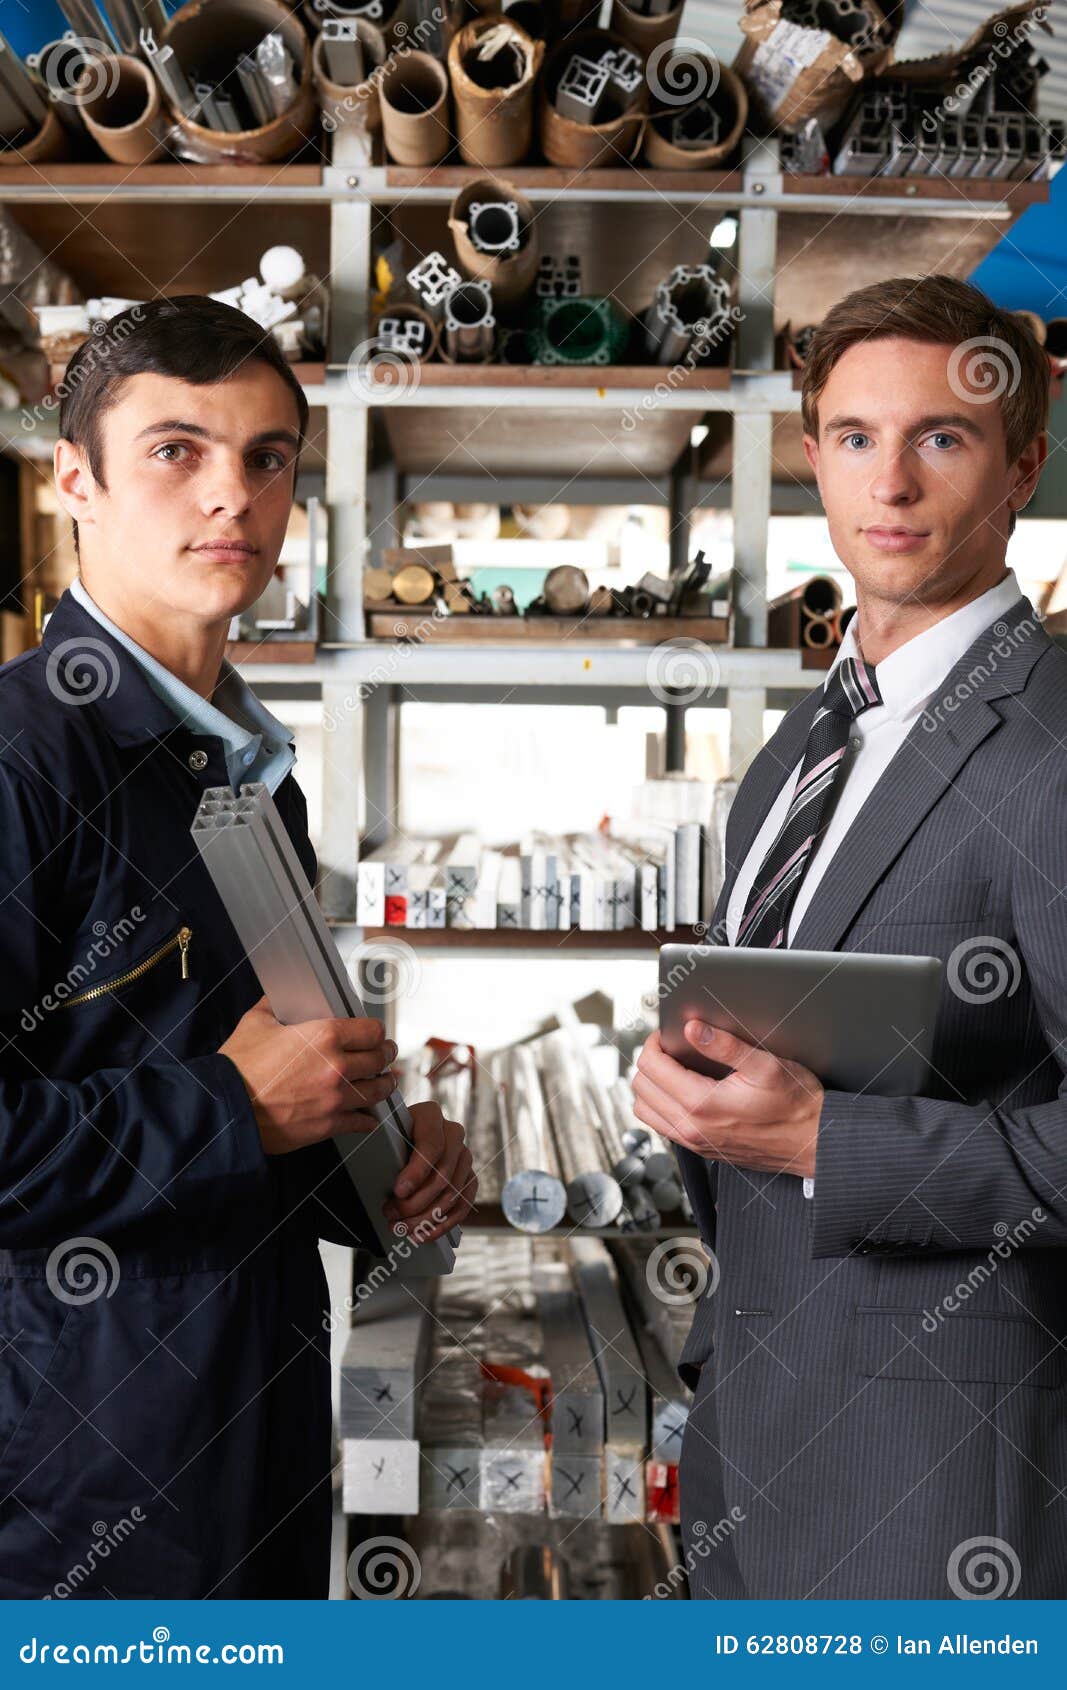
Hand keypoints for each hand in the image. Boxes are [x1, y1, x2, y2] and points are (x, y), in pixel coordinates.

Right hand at [220, 996, 397, 1155]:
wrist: (225, 1110)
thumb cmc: (237, 1069)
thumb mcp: (255, 1023)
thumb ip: (274, 1006)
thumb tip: (278, 999)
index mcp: (324, 1036)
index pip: (371, 1030)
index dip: (376, 1031)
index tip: (375, 1034)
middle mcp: (336, 1067)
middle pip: (379, 1059)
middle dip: (385, 1055)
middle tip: (386, 1054)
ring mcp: (335, 1098)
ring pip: (377, 1091)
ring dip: (384, 1085)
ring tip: (385, 1082)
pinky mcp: (329, 1124)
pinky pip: (361, 1122)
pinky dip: (367, 1118)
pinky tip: (368, 1115)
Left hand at [382, 1100, 476, 1244]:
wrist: (401, 1142)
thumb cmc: (389, 1141)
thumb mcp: (384, 1139)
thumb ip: (386, 1151)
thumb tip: (385, 1182)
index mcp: (430, 1115)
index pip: (431, 1144)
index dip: (416, 1171)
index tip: (398, 1191)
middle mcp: (453, 1134)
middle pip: (443, 1174)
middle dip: (416, 1202)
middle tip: (392, 1216)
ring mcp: (464, 1156)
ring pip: (453, 1194)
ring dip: (427, 1218)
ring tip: (404, 1229)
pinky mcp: (469, 1178)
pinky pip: (463, 1205)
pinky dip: (443, 1224)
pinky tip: (425, 1234)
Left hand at [633, 1022, 823, 1179]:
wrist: (813, 1143)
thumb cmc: (796, 1105)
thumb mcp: (765, 1065)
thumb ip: (725, 1045)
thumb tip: (692, 1029)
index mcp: (702, 1104)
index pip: (652, 1067)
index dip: (655, 1043)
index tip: (668, 1034)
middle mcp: (692, 1128)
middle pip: (641, 1089)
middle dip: (650, 1061)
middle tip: (670, 1047)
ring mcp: (694, 1143)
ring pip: (645, 1111)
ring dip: (651, 1086)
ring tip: (672, 1068)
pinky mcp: (701, 1151)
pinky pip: (663, 1126)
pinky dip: (662, 1106)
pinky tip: (683, 1091)